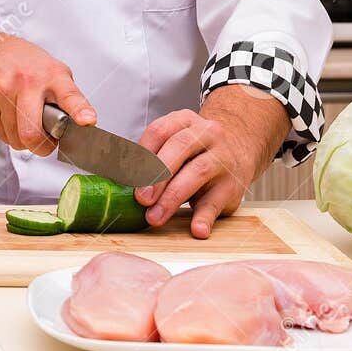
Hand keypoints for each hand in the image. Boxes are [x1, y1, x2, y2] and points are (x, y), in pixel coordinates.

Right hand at [0, 34, 95, 154]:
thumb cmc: (28, 65)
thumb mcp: (55, 72)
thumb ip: (67, 99)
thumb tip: (79, 127)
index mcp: (52, 76)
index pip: (69, 96)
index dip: (79, 110)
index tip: (87, 120)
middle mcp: (27, 82)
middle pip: (32, 133)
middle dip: (42, 147)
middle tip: (46, 142)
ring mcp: (3, 91)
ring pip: (15, 139)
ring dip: (23, 139)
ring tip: (25, 121)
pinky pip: (1, 135)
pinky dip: (9, 133)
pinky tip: (10, 116)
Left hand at [132, 89, 285, 237]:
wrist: (238, 150)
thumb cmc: (193, 152)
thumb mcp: (173, 143)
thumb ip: (147, 156)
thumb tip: (113, 178)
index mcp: (184, 121)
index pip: (160, 131)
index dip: (142, 153)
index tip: (127, 176)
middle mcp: (206, 133)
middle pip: (179, 148)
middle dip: (156, 175)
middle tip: (141, 199)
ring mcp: (223, 157)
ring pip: (197, 173)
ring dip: (172, 198)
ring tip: (155, 217)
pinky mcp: (233, 185)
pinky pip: (218, 201)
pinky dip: (205, 217)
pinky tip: (197, 229)